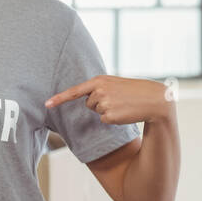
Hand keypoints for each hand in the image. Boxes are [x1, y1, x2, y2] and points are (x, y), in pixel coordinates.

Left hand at [45, 75, 174, 124]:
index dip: (59, 98)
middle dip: (100, 104)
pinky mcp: (109, 116)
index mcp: (98, 81)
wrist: (155, 99)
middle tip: (118, 99)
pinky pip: (104, 120)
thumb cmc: (133, 90)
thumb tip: (86, 99)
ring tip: (123, 104)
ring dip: (107, 111)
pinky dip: (113, 119)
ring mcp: (104, 103)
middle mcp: (98, 91)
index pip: (74, 91)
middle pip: (88, 104)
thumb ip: (98, 88)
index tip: (46, 104)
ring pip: (97, 112)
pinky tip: (124, 112)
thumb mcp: (114, 84)